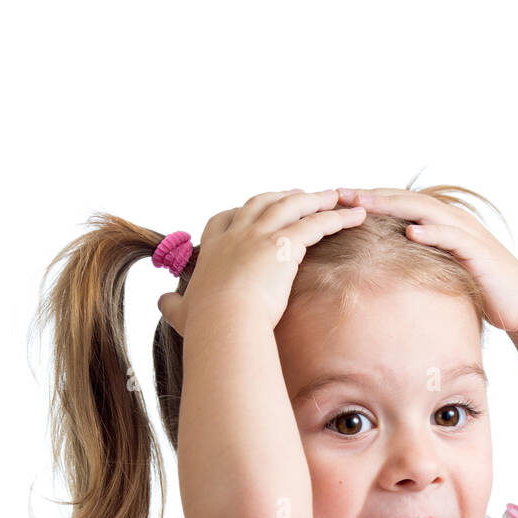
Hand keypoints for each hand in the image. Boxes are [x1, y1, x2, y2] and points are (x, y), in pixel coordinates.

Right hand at [157, 188, 365, 334]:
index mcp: (214, 248)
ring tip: (337, 195)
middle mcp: (237, 234)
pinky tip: (354, 215)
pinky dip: (337, 217)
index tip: (252, 211)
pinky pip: (316, 224)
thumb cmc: (205, 323)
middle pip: (261, 203)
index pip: (224, 219)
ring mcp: (261, 236)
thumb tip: (163, 303)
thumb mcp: (181, 311)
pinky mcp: (284, 245)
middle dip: (282, 196)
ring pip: (293, 205)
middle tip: (301, 194)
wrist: (224, 323)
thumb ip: (172, 304)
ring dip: (316, 198)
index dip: (239, 214)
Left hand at [335, 186, 517, 335]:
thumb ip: (418, 265)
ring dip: (392, 206)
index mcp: (440, 223)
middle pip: (405, 200)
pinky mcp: (478, 252)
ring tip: (363, 203)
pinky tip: (409, 231)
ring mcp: (466, 233)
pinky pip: (452, 238)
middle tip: (338, 192)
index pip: (399, 205)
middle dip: (371, 195)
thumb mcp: (442, 275)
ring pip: (424, 211)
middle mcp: (452, 220)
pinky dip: (431, 232)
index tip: (334, 200)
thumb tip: (386, 272)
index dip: (368, 200)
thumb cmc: (480, 292)